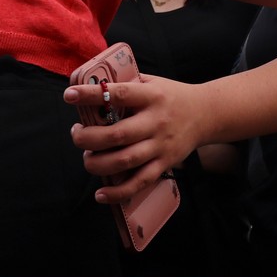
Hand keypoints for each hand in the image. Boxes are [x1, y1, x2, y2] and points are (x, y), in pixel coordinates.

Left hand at [64, 76, 207, 203]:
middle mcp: (156, 122)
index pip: (119, 94)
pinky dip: (118, 192)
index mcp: (151, 97)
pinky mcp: (165, 164)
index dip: (92, 95)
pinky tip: (101, 194)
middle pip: (118, 134)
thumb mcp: (152, 82)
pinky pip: (140, 182)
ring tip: (87, 158)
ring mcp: (160, 145)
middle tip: (76, 134)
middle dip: (88, 138)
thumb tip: (91, 87)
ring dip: (98, 163)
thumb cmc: (171, 96)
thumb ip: (126, 85)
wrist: (206, 113)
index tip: (69, 95)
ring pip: (125, 161)